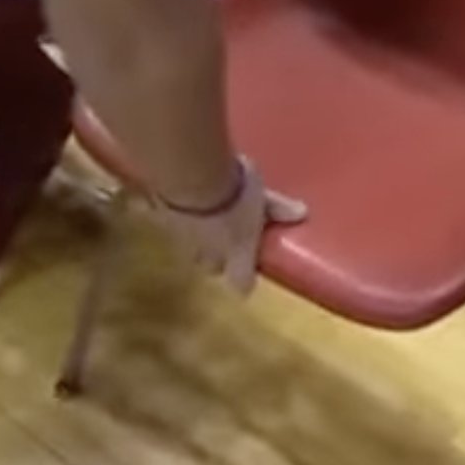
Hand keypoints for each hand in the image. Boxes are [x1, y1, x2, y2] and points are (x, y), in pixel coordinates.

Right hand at [151, 156, 305, 294]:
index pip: (241, 285)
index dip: (243, 278)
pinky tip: (180, 202)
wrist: (189, 179)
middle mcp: (209, 256)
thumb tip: (302, 214)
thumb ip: (276, 207)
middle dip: (218, 256)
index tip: (247, 266)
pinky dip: (177, 219)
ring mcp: (183, 242)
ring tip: (203, 215)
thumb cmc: (234, 192)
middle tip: (226, 234)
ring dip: (197, 238)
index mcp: (238, 254)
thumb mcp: (261, 195)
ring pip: (190, 249)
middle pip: (212, 267)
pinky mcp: (162, 224)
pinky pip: (171, 227)